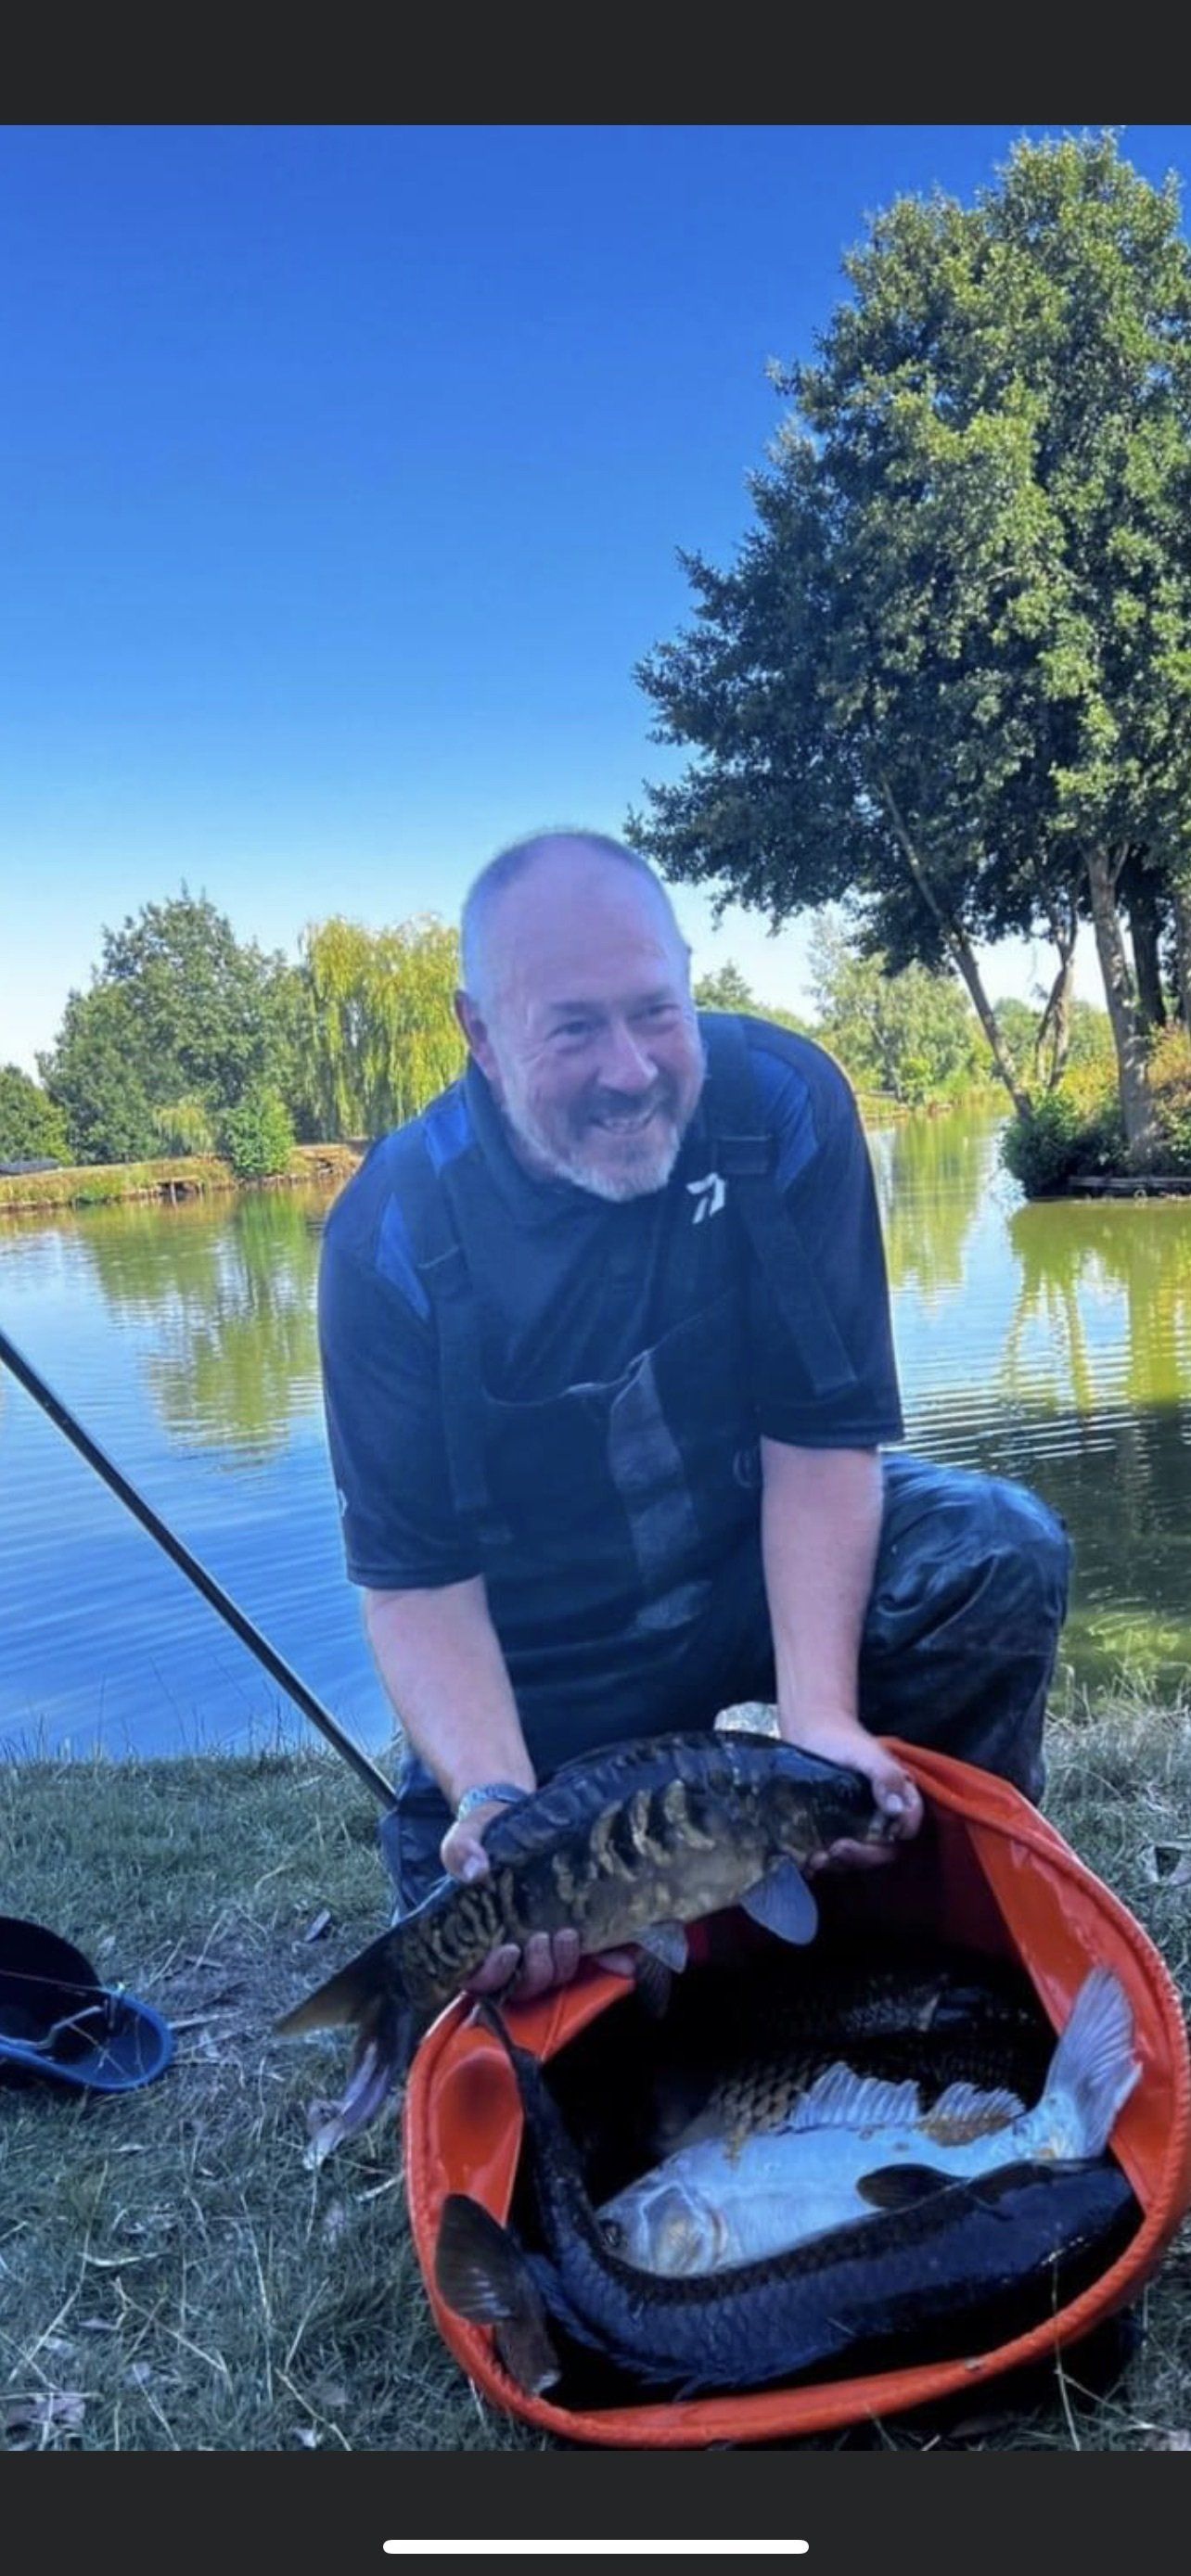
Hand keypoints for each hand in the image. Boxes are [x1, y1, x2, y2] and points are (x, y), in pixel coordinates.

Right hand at [440, 1801, 634, 2000]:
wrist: (526, 1816)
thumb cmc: (489, 1834)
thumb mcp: (469, 1833)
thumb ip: (460, 1850)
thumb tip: (473, 1871)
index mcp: (480, 1936)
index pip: (478, 1979)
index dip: (492, 1975)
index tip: (508, 1949)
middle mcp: (514, 1949)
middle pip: (523, 1987)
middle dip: (536, 1972)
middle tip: (541, 1939)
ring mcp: (548, 1944)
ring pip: (555, 1978)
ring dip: (563, 1965)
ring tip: (568, 1933)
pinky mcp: (578, 1933)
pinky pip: (596, 1961)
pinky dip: (609, 1961)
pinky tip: (621, 1956)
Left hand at [783, 1719, 923, 1875]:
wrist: (807, 1733)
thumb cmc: (840, 1738)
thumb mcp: (865, 1752)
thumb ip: (885, 1774)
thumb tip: (897, 1809)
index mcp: (898, 1796)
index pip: (910, 1824)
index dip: (901, 1833)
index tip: (881, 1837)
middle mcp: (882, 1816)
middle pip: (884, 1849)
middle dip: (863, 1855)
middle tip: (837, 1848)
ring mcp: (859, 1827)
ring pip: (860, 1857)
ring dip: (842, 1862)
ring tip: (817, 1857)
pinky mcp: (836, 1833)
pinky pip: (837, 1856)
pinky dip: (825, 1862)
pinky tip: (808, 1860)